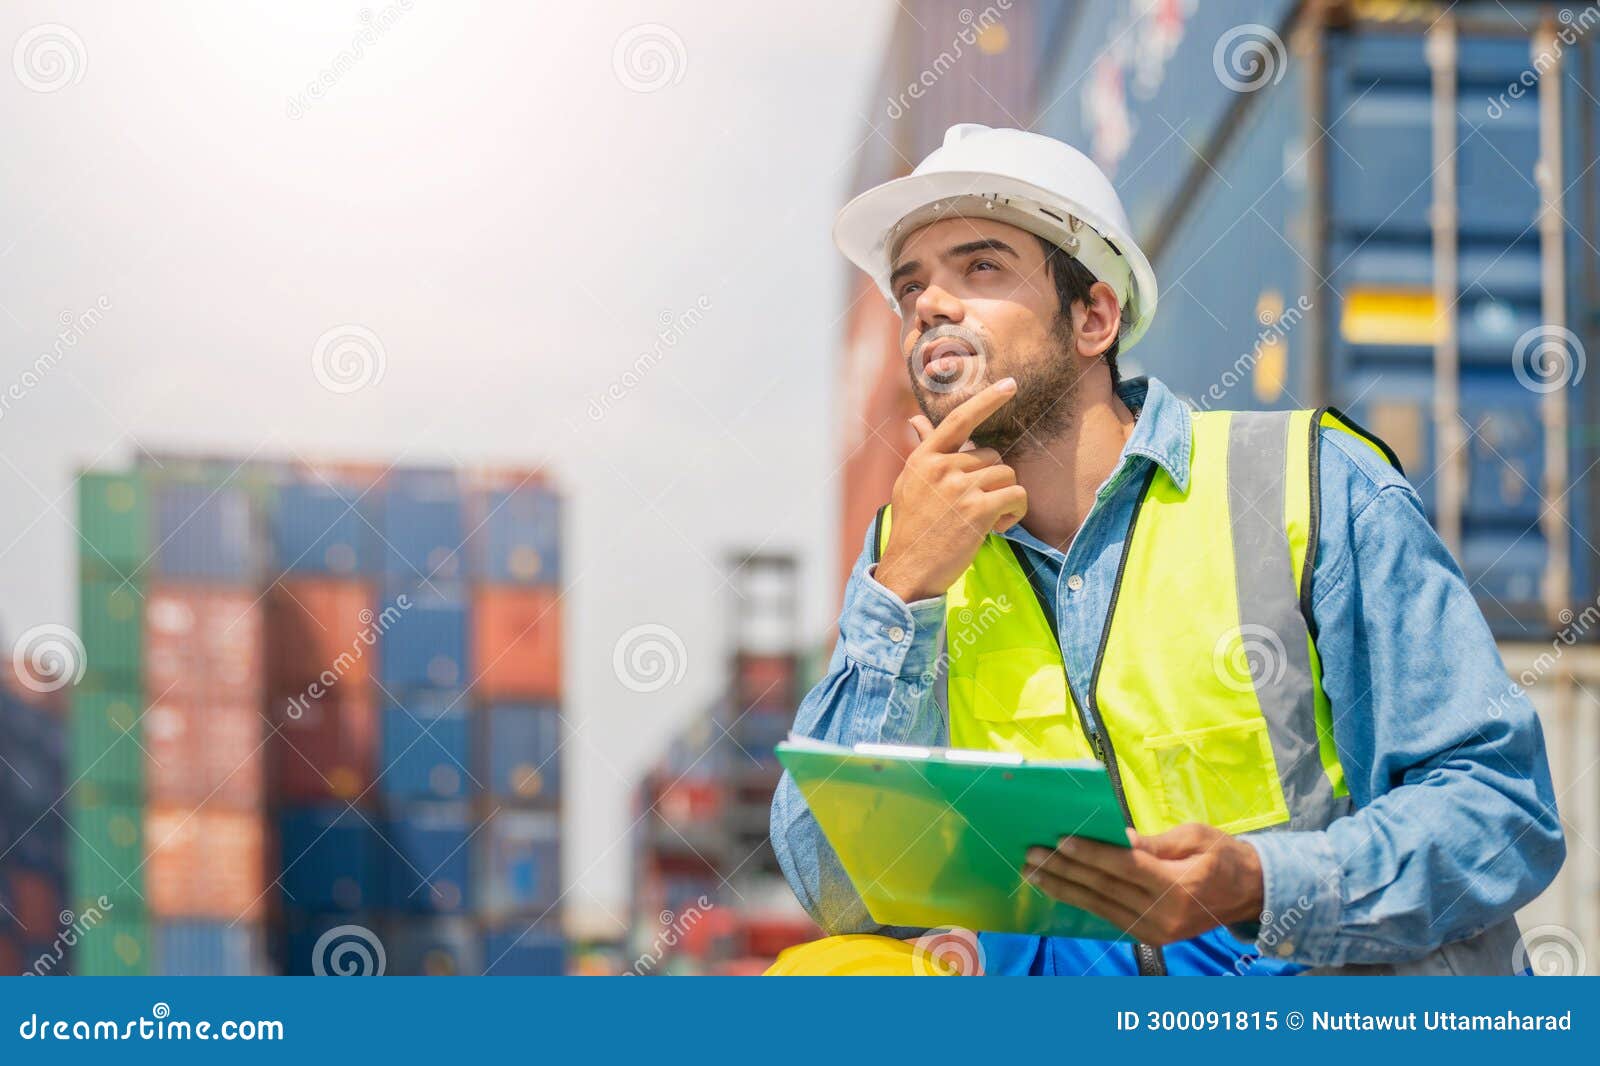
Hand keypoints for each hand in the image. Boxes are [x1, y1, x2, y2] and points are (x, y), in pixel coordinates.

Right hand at [875, 378, 1026, 602]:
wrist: (910, 570)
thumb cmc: (913, 528)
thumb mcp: (910, 484)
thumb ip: (923, 450)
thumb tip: (914, 419)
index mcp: (924, 458)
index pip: (958, 420)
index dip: (987, 400)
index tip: (1010, 385)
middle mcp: (942, 467)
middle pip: (991, 455)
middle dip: (992, 480)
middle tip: (976, 506)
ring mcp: (959, 487)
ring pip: (1006, 475)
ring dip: (1005, 498)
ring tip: (984, 520)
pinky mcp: (978, 509)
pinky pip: (1016, 495)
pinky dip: (1014, 512)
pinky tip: (996, 527)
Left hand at [1021, 824, 1264, 944]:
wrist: (1251, 895)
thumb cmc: (1224, 856)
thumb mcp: (1195, 837)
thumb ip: (1153, 842)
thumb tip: (1114, 838)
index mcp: (1179, 886)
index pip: (1126, 867)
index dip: (1091, 854)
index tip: (1060, 840)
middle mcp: (1165, 914)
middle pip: (1105, 888)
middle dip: (1065, 871)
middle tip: (1032, 855)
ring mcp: (1156, 931)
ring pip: (1100, 906)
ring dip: (1063, 889)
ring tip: (1033, 873)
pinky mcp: (1150, 937)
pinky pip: (1108, 916)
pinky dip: (1081, 902)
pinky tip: (1058, 889)